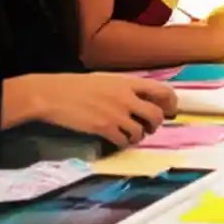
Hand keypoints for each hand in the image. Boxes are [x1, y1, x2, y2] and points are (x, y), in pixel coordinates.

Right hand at [11, 73, 176, 146]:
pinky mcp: (104, 128)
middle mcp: (127, 98)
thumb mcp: (106, 80)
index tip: (170, 110)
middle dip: (156, 124)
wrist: (52, 95)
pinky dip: (124, 143)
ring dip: (140, 136)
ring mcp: (116, 114)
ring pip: (141, 131)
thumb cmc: (76, 85)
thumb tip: (140, 98)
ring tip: (132, 136)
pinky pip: (124, 140)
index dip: (170, 102)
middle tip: (150, 127)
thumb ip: (125, 88)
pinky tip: (119, 141)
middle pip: (156, 114)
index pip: (162, 91)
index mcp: (128, 82)